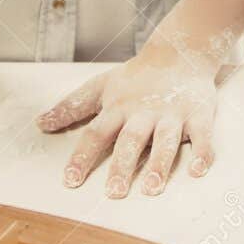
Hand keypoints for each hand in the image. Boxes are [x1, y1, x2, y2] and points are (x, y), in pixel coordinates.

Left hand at [36, 41, 217, 197]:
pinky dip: (203, 153)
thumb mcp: (101, 86)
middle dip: (122, 166)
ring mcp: (173, 113)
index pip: (96, 133)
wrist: (180, 50)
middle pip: (131, 140)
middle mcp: (144, 112)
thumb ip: (72, 107)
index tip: (70, 180)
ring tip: (151, 189)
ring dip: (159, 164)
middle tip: (114, 192)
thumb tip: (41, 124)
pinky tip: (198, 171)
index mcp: (119, 107)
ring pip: (165, 140)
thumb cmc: (137, 76)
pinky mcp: (199, 113)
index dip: (82, 156)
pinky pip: (202, 135)